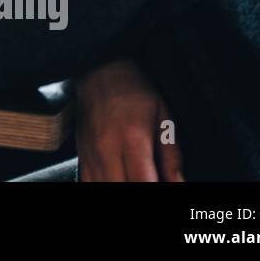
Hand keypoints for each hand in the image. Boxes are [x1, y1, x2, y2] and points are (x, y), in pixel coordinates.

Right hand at [76, 58, 183, 181]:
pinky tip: (118, 179)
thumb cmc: (133, 90)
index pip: (144, 182)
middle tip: (152, 179)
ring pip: (103, 188)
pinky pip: (88, 183)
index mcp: (133, 139)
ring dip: (121, 187)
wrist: (100, 71)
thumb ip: (172, 155)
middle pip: (122, 188)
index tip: (164, 185)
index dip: (156, 190)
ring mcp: (91, 154)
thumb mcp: (163, 116)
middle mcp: (108, 149)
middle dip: (139, 188)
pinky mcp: (81, 155)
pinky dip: (103, 185)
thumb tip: (178, 182)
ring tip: (136, 178)